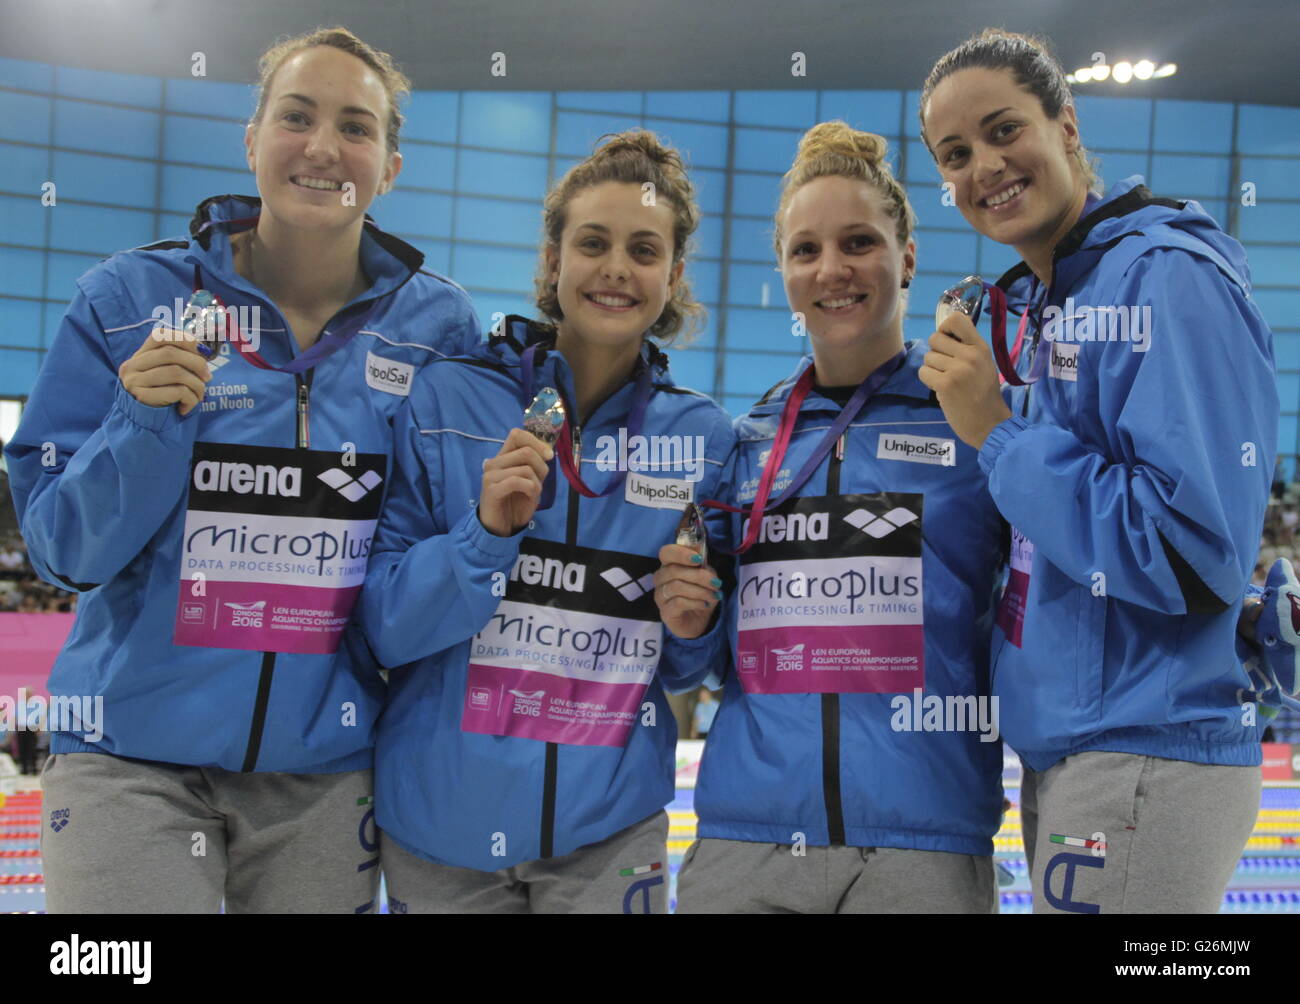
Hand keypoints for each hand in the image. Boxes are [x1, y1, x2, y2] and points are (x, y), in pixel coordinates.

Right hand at [118, 326, 212, 415]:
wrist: (145, 424)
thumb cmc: (163, 396)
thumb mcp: (169, 375)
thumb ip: (180, 360)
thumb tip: (205, 352)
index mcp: (140, 355)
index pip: (160, 336)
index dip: (184, 339)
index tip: (203, 351)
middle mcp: (132, 366)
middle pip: (170, 353)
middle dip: (197, 363)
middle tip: (208, 377)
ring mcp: (134, 381)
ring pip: (176, 372)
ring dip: (196, 385)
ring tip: (199, 395)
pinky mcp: (141, 398)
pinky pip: (176, 392)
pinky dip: (190, 399)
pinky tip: (186, 407)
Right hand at [478, 428, 553, 536]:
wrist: (501, 528)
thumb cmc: (516, 503)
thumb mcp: (531, 480)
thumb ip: (535, 465)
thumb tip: (547, 451)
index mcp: (503, 457)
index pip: (517, 435)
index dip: (536, 442)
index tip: (548, 456)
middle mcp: (494, 463)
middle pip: (526, 451)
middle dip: (541, 467)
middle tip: (539, 483)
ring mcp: (490, 475)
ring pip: (525, 468)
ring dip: (537, 482)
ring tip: (532, 493)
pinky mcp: (491, 489)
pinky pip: (517, 481)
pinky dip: (530, 488)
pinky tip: (529, 496)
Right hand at [653, 543, 722, 639]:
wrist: (697, 622)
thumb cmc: (699, 595)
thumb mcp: (706, 577)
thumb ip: (702, 564)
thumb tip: (699, 547)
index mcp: (669, 565)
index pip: (666, 552)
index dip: (681, 553)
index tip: (699, 559)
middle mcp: (661, 579)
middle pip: (673, 570)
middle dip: (698, 576)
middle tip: (716, 583)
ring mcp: (660, 596)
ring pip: (676, 587)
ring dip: (700, 591)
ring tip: (714, 596)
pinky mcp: (665, 612)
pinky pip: (678, 603)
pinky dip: (695, 602)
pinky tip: (705, 604)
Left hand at [917, 312, 1011, 448]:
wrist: (989, 423)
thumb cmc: (984, 394)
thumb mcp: (984, 364)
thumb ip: (967, 349)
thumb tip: (944, 333)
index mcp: (981, 347)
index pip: (957, 319)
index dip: (945, 327)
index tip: (947, 340)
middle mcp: (969, 355)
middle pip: (935, 338)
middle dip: (936, 352)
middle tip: (946, 367)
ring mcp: (957, 369)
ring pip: (928, 357)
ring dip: (932, 369)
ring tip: (947, 381)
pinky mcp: (945, 384)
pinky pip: (924, 372)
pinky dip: (928, 381)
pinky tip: (941, 389)